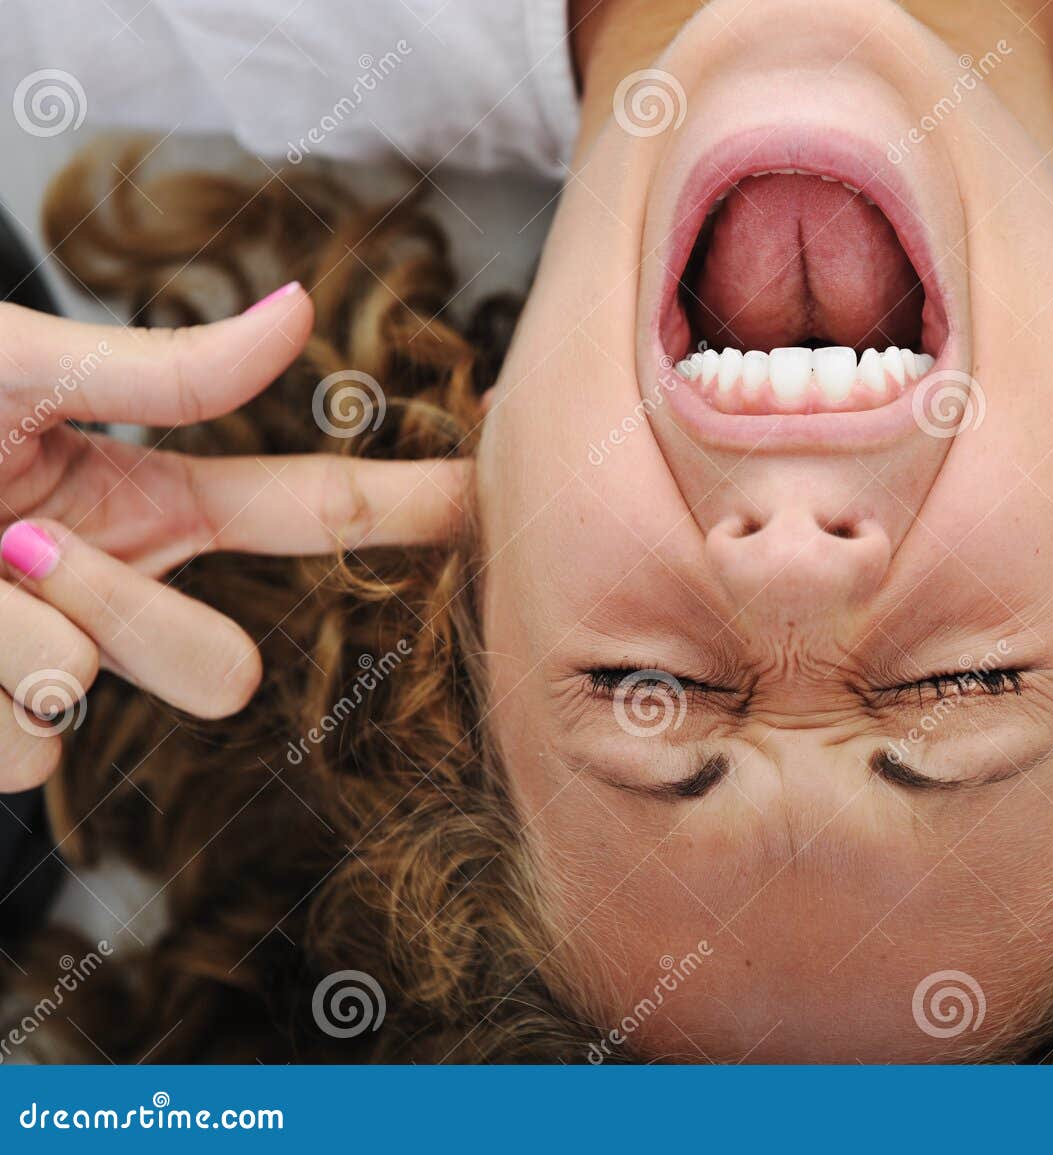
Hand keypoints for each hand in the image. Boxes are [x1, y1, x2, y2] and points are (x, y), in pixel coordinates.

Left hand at [0, 287, 467, 790]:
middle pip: (222, 670)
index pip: (310, 513)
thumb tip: (298, 308)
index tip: (500, 506)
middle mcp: (112, 593)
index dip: (412, 513)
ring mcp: (49, 667)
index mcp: (142, 501)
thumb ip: (163, 370)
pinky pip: (22, 743)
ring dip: (11, 625)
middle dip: (127, 611)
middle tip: (19, 540)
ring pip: (101, 705)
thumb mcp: (11, 368)